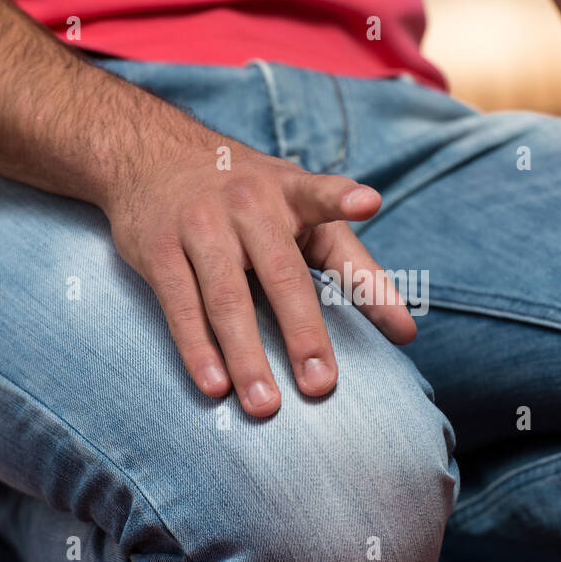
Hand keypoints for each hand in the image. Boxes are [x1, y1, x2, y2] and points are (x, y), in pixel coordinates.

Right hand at [104, 135, 416, 416]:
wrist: (151, 154)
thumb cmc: (249, 198)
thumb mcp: (303, 212)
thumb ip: (356, 269)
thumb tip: (408, 334)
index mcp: (291, 192)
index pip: (322, 195)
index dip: (343, 199)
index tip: (369, 202)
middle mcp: (247, 205)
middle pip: (281, 275)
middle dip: (303, 332)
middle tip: (321, 386)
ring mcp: (200, 226)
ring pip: (227, 300)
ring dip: (247, 357)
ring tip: (266, 407)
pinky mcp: (158, 251)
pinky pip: (181, 307)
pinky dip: (198, 350)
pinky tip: (214, 386)